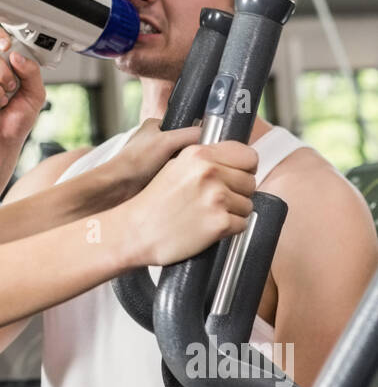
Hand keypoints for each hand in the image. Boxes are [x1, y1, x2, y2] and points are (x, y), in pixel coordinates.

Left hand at [114, 117, 202, 198]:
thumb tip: (212, 137)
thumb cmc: (133, 161)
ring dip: (182, 169)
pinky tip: (174, 183)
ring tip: (179, 175)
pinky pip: (174, 176)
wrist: (117, 187)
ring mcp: (154, 158)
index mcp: (155, 125)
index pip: (186, 127)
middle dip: (189, 156)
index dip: (196, 137)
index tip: (203, 148)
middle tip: (189, 163)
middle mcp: (154, 140)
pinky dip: (176, 180)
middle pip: (185, 146)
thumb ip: (191, 135)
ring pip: (180, 162)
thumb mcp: (168, 141)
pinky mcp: (154, 175)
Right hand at [123, 140, 257, 266]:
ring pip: (247, 205)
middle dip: (237, 193)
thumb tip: (232, 161)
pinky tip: (207, 227)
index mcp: (199, 154)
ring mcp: (217, 198)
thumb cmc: (152, 203)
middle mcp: (210, 172)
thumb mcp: (175, 167)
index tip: (237, 176)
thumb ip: (204, 160)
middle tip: (214, 201)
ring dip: (233, 212)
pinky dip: (228, 229)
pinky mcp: (220, 223)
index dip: (244, 169)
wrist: (135, 232)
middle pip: (250, 182)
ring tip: (207, 214)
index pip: (248, 156)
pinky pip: (242, 224)